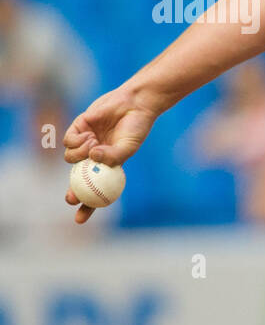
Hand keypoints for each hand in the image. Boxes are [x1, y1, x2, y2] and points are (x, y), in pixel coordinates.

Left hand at [62, 86, 159, 222]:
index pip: (95, 191)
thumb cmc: (136, 128)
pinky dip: (76, 140)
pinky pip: (68, 141)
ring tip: (94, 143)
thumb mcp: (129, 148)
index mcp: (107, 166)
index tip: (79, 219)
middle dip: (72, 192)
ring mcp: (84, 143)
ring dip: (79, 154)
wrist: (134, 104)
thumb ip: (113, 157)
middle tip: (71, 198)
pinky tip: (89, 134)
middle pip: (76, 180)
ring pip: (69, 158)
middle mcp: (93, 156)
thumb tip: (93, 159)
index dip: (86, 207)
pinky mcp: (77, 128)